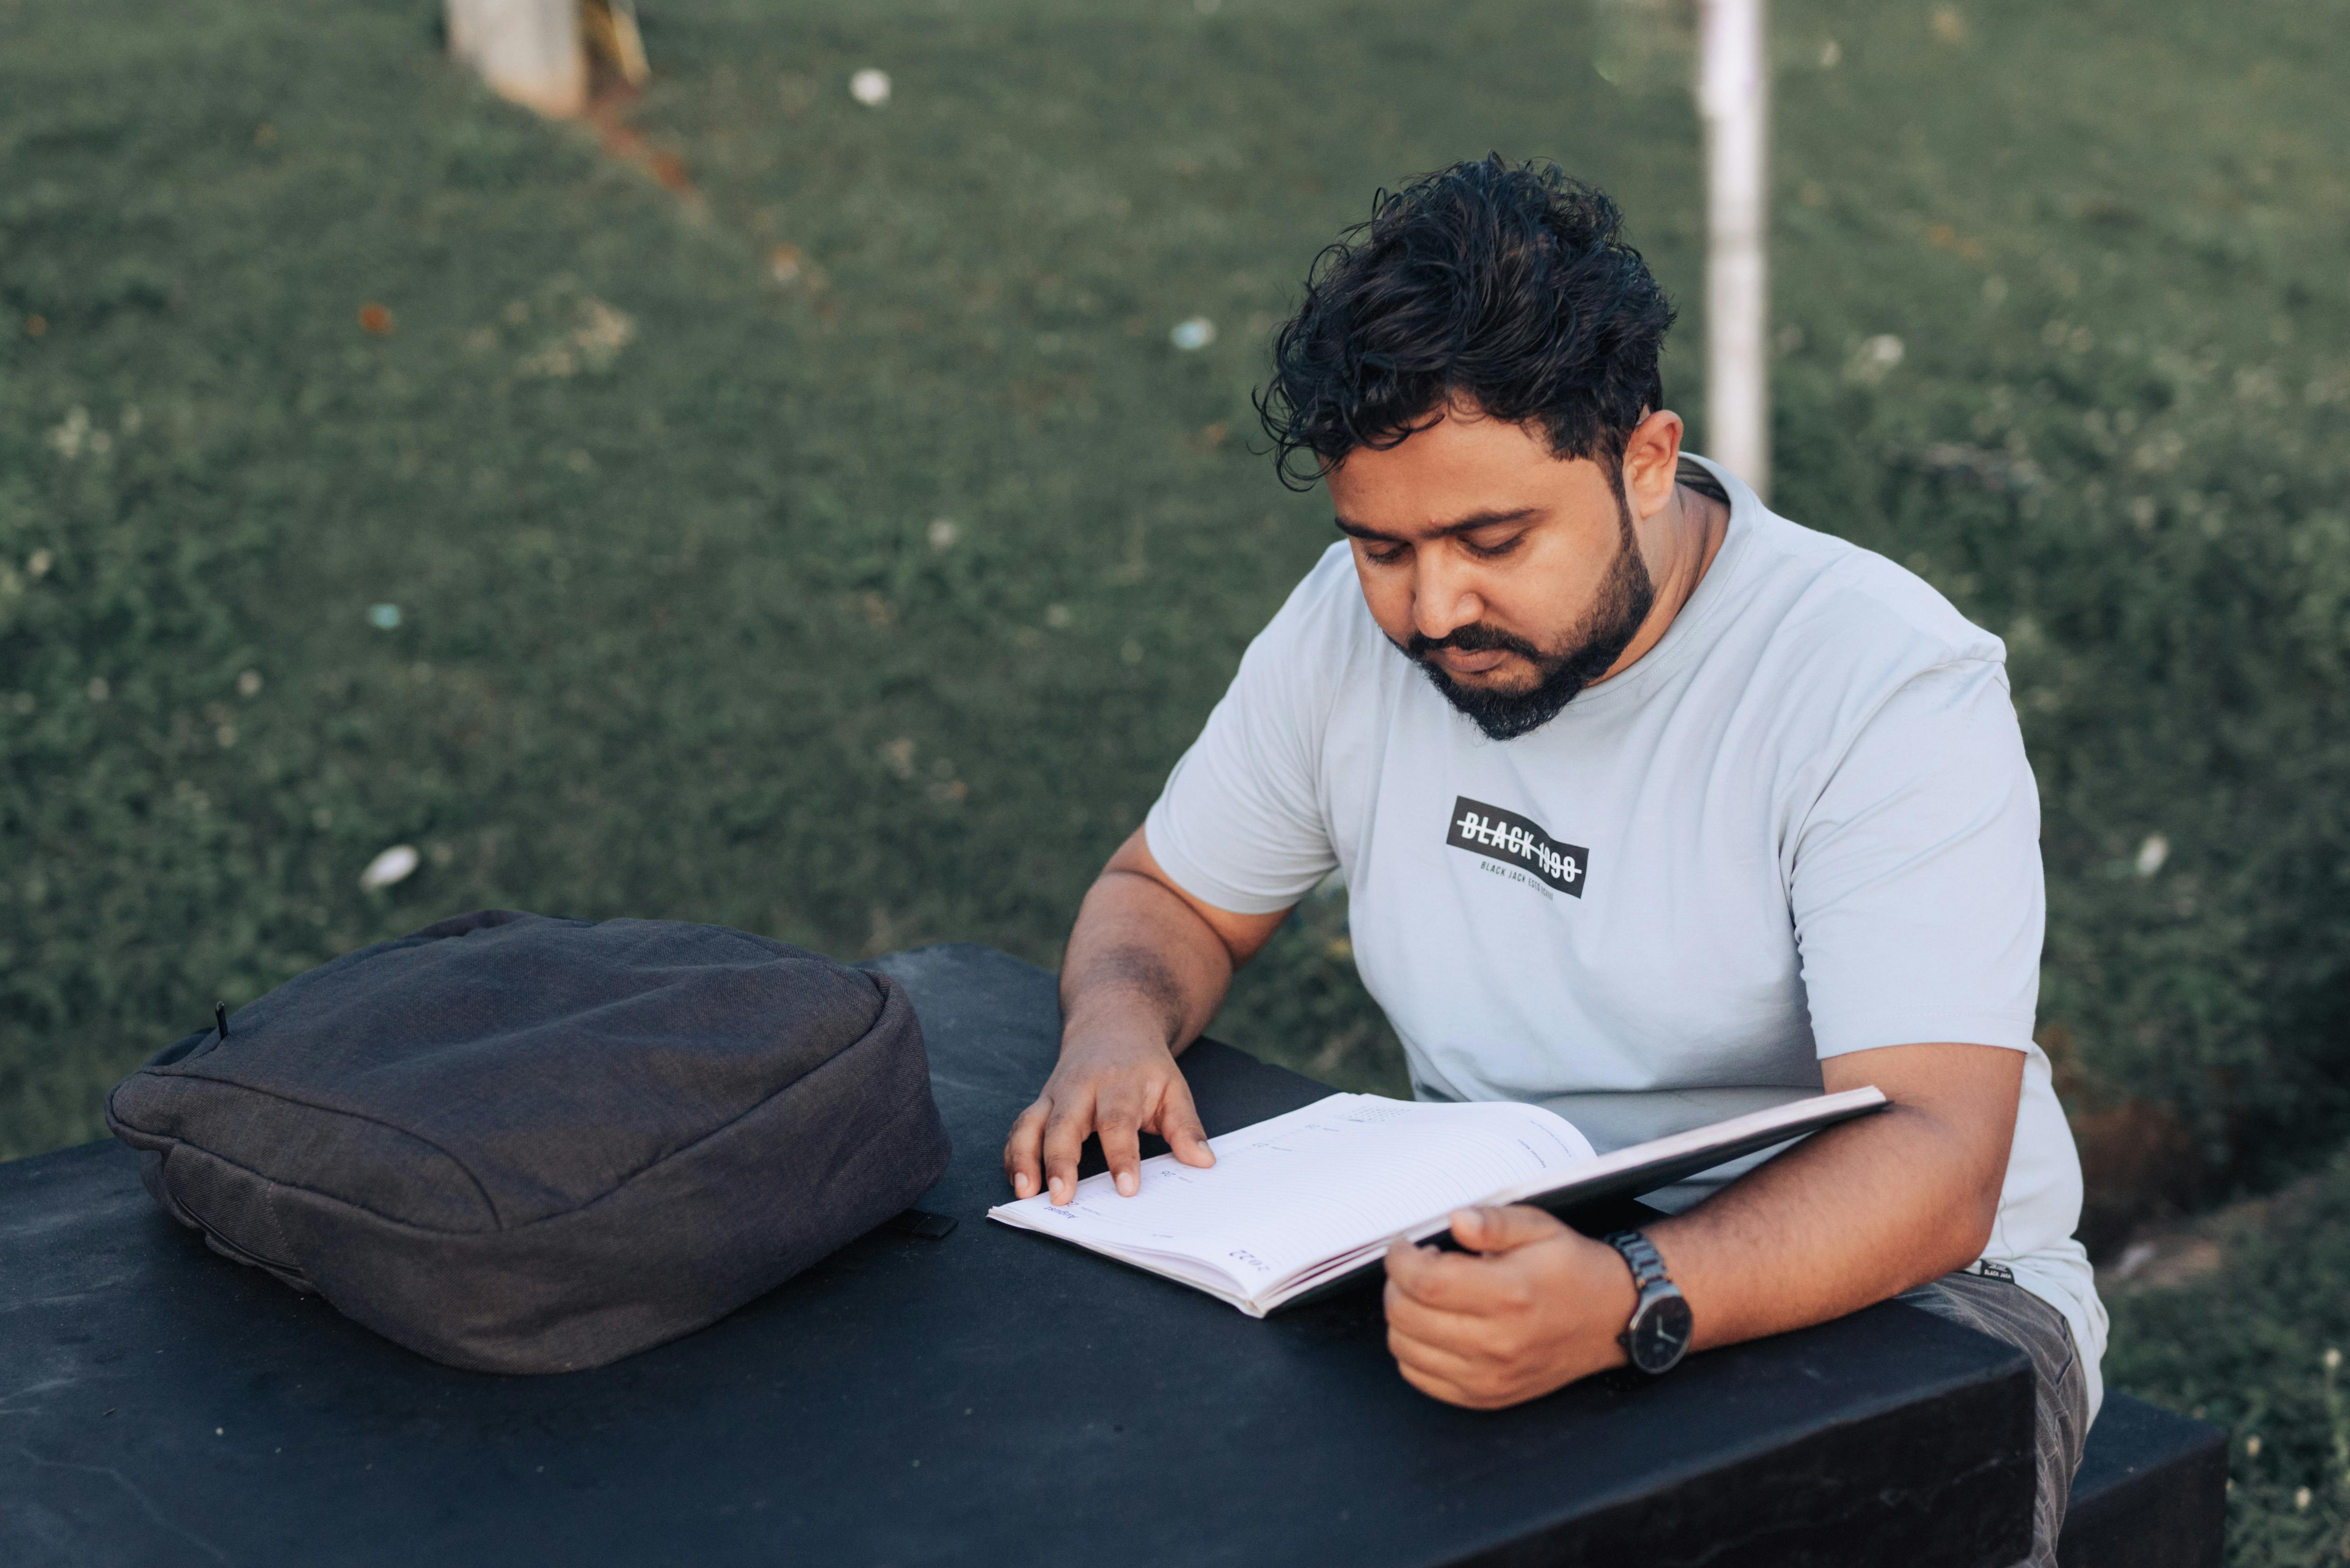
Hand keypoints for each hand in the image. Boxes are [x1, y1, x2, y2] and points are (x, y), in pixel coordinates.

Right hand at [1002, 1028, 1214, 1203]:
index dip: (1122, 1157)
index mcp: (1119, 1085)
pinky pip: (1019, 1129)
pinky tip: (1018, 1181)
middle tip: (1061, 1197)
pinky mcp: (1040, 1104)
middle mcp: (1081, 1089)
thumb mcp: (1173, 1088)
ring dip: (1024, 1159)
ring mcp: (1055, 1095)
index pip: (1118, 1122)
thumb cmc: (1144, 1066)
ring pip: (1031, 1124)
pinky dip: (1014, 1155)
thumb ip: (1185, 1127)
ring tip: (1027, 1193)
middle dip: (1061, 1161)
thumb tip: (1203, 1161)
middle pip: (1065, 1124)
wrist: (1112, 1023)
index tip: (1126, 1189)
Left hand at [1382, 1206, 1637, 1408]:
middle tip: (1416, 1265)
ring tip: (1426, 1294)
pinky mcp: (1485, 1396)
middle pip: (1406, 1315)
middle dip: (1397, 1283)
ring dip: (1402, 1316)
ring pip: (1404, 1348)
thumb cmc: (1571, 1269)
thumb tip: (1455, 1221)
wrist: (1610, 1319)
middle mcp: (1496, 1343)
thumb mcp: (1539, 1228)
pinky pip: (1420, 1377)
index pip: (1424, 1282)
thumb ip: (1493, 1222)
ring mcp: (1489, 1377)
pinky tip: (1433, 1325)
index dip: (1400, 1259)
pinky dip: (1413, 1350)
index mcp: (1508, 1295)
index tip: (1405, 1245)